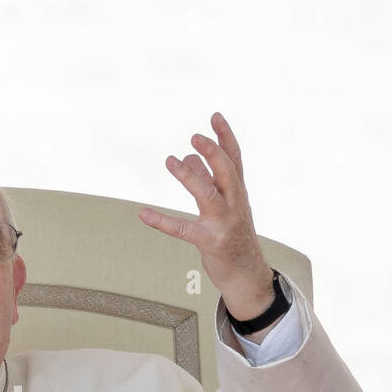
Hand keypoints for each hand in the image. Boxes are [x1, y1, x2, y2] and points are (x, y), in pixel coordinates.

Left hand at [138, 112, 276, 321]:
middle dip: (213, 153)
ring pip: (208, 195)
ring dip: (190, 176)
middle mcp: (235, 204)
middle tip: (195, 137)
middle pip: (227, 173)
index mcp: (238, 193)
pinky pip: (183, 230)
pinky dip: (162, 221)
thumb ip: (207, 180)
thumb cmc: (233, 237)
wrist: (247, 274)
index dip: (225, 137)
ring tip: (171, 160)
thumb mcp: (225, 206)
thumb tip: (188, 157)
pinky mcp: (209, 243)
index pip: (235, 159)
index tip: (214, 116)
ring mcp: (223, 223)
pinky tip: (143, 214)